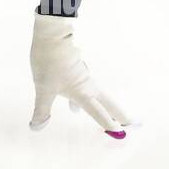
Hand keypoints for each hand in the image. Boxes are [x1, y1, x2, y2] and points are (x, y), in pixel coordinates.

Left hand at [29, 12, 130, 137]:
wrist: (51, 35)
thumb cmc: (49, 62)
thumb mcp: (43, 89)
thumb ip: (42, 110)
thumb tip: (37, 127)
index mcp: (82, 93)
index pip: (99, 113)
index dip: (109, 123)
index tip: (120, 133)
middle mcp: (87, 85)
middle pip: (108, 102)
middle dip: (119, 113)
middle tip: (132, 123)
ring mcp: (83, 75)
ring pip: (97, 94)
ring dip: (104, 106)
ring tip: (106, 115)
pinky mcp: (76, 67)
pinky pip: (85, 87)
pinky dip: (87, 98)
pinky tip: (73, 103)